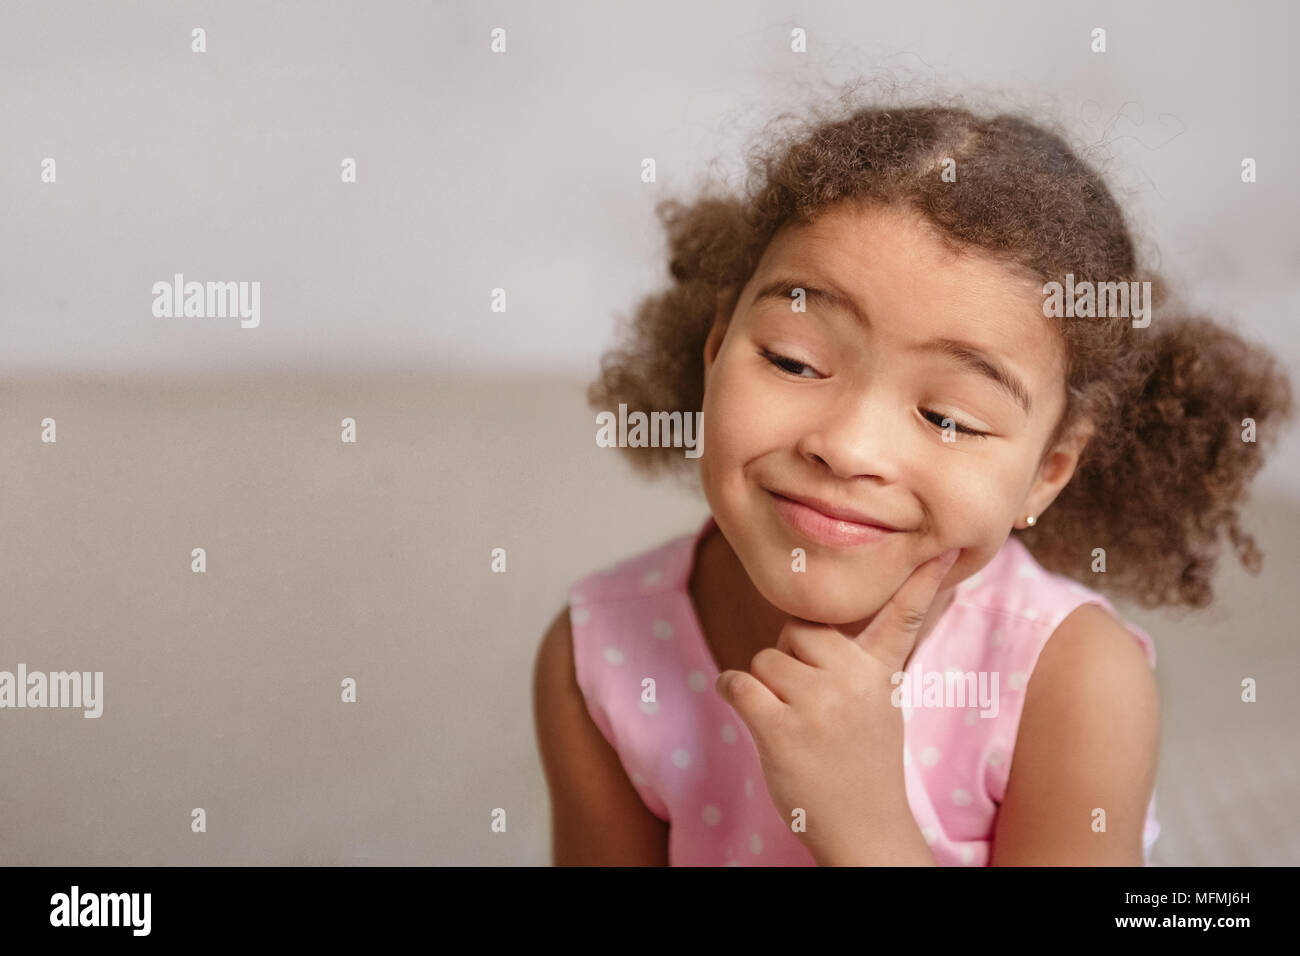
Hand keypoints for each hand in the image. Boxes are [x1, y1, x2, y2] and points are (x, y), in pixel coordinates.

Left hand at [715, 548, 959, 863]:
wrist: (864, 829)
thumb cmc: (864, 762)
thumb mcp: (882, 703)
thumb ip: (866, 660)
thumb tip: (848, 618)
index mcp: (879, 672)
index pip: (903, 617)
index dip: (922, 582)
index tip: (941, 550)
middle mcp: (852, 682)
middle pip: (796, 632)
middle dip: (791, 660)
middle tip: (811, 702)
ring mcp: (817, 705)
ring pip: (764, 660)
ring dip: (765, 687)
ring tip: (793, 722)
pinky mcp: (780, 729)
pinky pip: (739, 684)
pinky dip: (734, 693)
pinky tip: (751, 711)